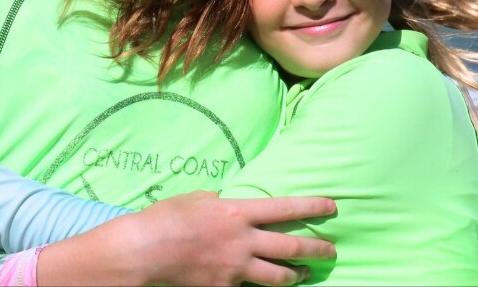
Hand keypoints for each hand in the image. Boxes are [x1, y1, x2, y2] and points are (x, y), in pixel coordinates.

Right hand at [40, 190, 336, 285]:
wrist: (144, 253)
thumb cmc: (166, 219)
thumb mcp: (196, 199)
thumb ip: (218, 202)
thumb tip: (225, 203)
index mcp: (239, 212)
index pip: (287, 207)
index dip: (313, 206)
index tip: (333, 206)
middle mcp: (244, 241)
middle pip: (292, 246)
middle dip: (316, 249)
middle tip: (331, 250)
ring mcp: (236, 268)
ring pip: (279, 275)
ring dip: (296, 274)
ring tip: (305, 273)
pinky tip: (265, 286)